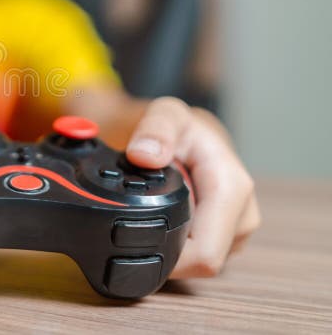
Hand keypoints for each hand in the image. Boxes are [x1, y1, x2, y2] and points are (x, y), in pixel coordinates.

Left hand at [125, 97, 260, 277]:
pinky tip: (163, 222)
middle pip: (201, 263)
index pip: (206, 253)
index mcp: (233, 189)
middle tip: (136, 224)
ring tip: (152, 215)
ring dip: (171, 248)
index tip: (136, 241)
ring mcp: (237, 232)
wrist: (196, 135)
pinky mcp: (228, 240)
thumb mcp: (167, 114)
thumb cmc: (183, 127)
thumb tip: (144, 155)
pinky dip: (177, 246)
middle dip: (167, 252)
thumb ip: (155, 130)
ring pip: (198, 264)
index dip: (170, 257)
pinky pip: (198, 257)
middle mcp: (243, 216)